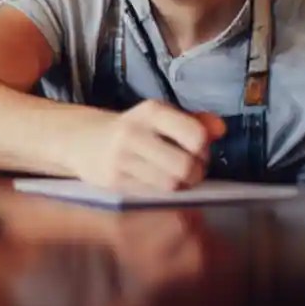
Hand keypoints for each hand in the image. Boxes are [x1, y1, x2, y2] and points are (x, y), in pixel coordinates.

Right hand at [75, 100, 225, 192]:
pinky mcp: (114, 180)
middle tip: (190, 170)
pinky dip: (162, 193)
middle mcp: (134, 132)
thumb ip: (195, 122)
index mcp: (151, 111)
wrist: (83, 140)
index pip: (195, 135)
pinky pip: (153, 194)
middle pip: (186, 166)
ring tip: (175, 178)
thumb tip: (222, 129)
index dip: (203, 149)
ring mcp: (121, 158)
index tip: (197, 150)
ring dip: (180, 186)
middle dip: (195, 173)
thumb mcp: (161, 118)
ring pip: (170, 185)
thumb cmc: (134, 129)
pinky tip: (157, 183)